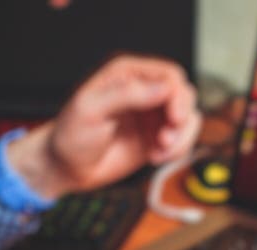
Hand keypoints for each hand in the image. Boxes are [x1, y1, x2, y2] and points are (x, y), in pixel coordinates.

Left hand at [7, 56, 201, 199]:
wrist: (68, 168)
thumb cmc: (71, 136)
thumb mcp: (91, 109)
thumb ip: (127, 94)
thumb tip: (163, 89)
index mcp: (127, 74)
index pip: (169, 75)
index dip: (177, 96)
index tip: (174, 118)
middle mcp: (144, 92)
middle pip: (184, 95)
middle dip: (181, 119)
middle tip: (165, 139)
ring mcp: (152, 115)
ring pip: (188, 119)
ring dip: (180, 139)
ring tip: (159, 152)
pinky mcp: (156, 137)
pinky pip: (182, 140)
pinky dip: (176, 151)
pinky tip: (155, 158)